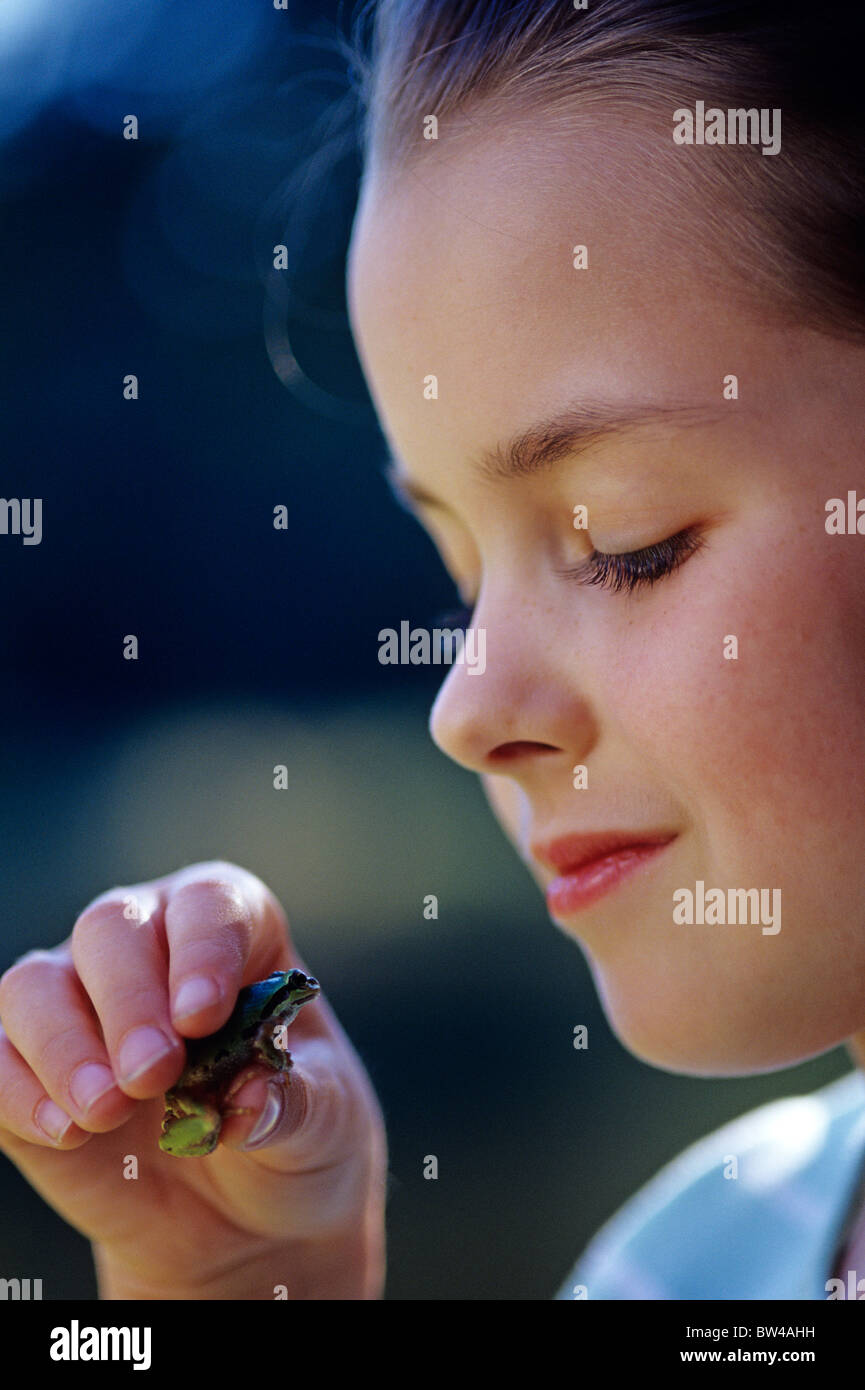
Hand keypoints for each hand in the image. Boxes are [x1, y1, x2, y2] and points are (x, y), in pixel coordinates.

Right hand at [0, 860, 386, 1298]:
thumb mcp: (327, 1125)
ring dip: (63, 1045)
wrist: (245, 1220)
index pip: (208, 904)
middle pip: (111, 929)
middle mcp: (148, 944)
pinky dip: (17, 1091)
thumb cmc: (296, 1139)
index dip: (203, 950)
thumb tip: (248, 1102)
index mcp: (232, 929)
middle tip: (151, 1074)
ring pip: (36, 984)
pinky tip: (63, 1134)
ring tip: (105, 1112)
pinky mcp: (28, 1068)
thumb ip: (296, 1104)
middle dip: (128, 1001)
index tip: (203, 1016)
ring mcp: (80, 1001)